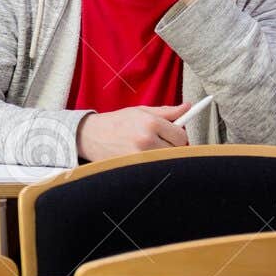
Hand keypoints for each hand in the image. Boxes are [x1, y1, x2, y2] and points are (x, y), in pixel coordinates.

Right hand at [76, 103, 193, 161]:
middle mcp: (147, 140)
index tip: (171, 135)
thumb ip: (166, 111)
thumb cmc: (115, 122)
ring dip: (162, 157)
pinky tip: (140, 158)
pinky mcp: (133, 167)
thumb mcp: (140, 111)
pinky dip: (152, 165)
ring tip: (147, 150)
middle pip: (177, 151)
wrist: (89, 135)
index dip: (178, 135)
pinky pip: (154, 168)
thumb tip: (187, 107)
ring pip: (166, 161)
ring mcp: (140, 156)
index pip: (181, 135)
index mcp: (150, 123)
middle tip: (158, 142)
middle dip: (171, 147)